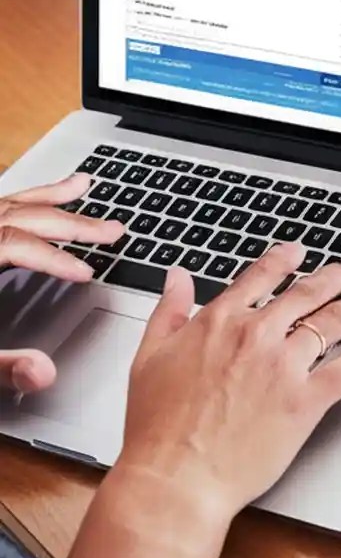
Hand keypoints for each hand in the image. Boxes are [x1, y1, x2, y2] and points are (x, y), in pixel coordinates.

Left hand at [0, 173, 124, 392]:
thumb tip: (44, 373)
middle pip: (13, 216)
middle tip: (112, 228)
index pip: (13, 244)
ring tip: (82, 184)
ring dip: (44, 197)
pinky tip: (29, 199)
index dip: (54, 257)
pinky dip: (16, 202)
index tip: (86, 272)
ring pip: (0, 203)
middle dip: (67, 221)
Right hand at [68, 243, 340, 557]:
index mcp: (220, 321)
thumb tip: (178, 278)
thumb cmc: (157, 427)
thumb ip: (168, 311)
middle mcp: (257, 335)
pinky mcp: (307, 400)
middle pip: (308, 293)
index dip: (283, 261)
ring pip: (336, 321)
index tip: (297, 253)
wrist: (174, 476)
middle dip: (334, 277)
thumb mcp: (147, 357)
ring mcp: (285, 366)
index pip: (261, 277)